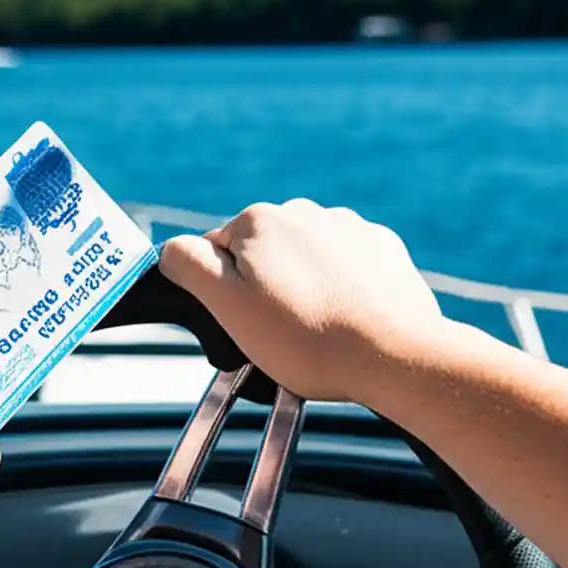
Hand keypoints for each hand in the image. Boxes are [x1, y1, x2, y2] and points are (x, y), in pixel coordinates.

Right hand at [160, 199, 445, 401]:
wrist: (395, 354)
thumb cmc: (309, 339)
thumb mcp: (228, 307)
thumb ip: (190, 266)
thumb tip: (171, 248)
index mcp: (258, 221)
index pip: (216, 255)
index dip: (225, 295)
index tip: (247, 323)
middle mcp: (303, 212)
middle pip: (263, 255)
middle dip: (266, 290)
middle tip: (282, 334)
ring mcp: (348, 227)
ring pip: (306, 261)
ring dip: (305, 289)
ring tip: (319, 332)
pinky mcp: (382, 248)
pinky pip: (348, 267)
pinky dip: (344, 290)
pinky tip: (350, 321)